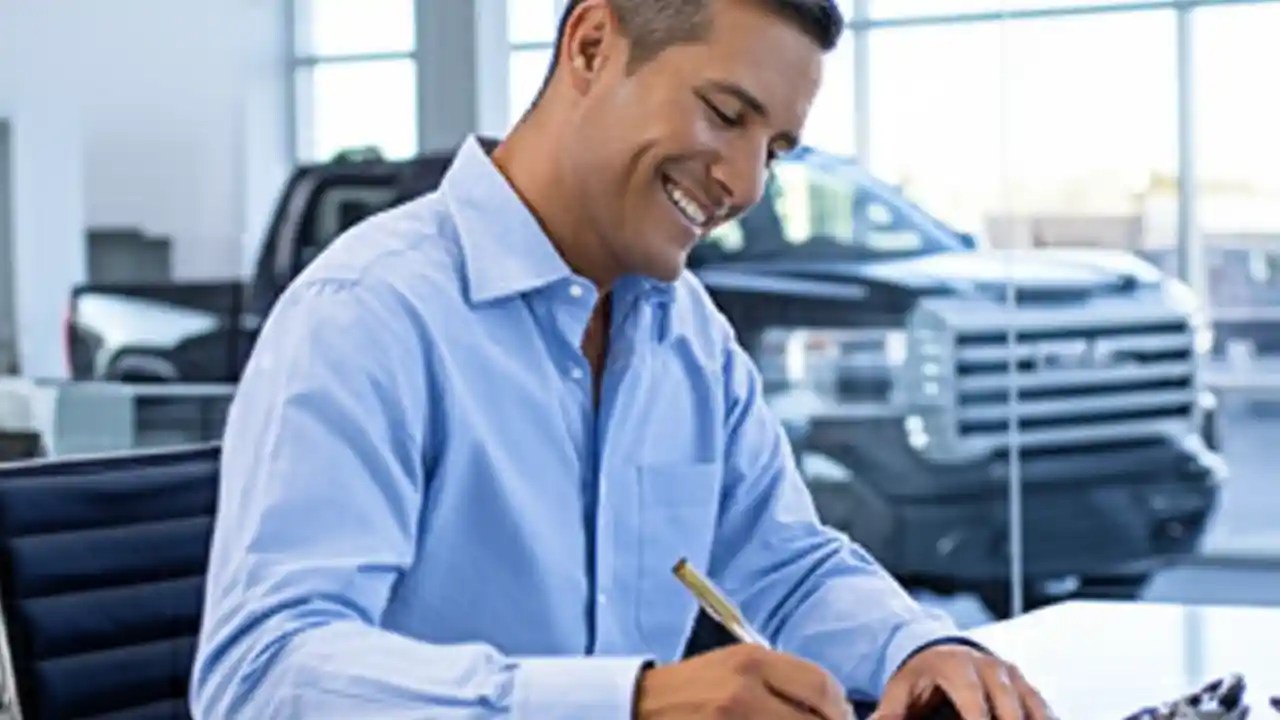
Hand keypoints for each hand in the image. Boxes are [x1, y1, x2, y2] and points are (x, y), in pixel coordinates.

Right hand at [634, 644, 852, 719]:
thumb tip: (832, 709)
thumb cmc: (691, 691)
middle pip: (816, 719)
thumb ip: (781, 681)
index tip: (839, 718)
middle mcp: (743, 691)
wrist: (638, 706)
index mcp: (751, 661)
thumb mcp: (734, 669)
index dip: (840, 709)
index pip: (822, 685)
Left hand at [870, 644, 1052, 719]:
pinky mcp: (1025, 685)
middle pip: (1008, 704)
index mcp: (956, 666)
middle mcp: (988, 666)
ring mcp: (1011, 674)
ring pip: (1031, 705)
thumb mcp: (900, 691)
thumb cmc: (920, 676)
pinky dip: (1045, 719)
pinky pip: (1042, 707)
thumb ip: (890, 712)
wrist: (940, 651)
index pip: (973, 701)